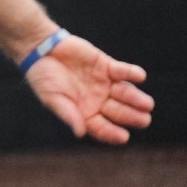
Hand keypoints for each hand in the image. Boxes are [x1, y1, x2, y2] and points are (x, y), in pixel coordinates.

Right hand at [26, 34, 153, 143]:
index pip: (102, 127)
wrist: (39, 49)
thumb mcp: (52, 98)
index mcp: (84, 112)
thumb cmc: (42, 77)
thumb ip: (67, 114)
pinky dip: (132, 73)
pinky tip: (139, 76)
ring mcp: (104, 83)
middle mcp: (97, 100)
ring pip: (125, 93)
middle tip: (144, 120)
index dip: (112, 133)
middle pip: (119, 111)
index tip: (124, 137)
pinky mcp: (106, 66)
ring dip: (136, 98)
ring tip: (146, 104)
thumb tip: (80, 133)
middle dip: (132, 116)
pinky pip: (123, 71)